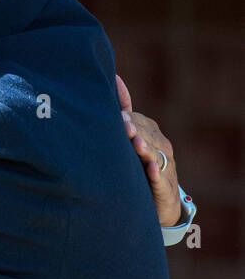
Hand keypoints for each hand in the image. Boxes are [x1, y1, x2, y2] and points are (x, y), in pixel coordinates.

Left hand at [116, 75, 181, 227]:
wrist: (157, 201)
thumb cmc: (139, 162)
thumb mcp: (131, 136)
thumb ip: (124, 109)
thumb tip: (114, 77)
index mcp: (152, 134)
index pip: (141, 123)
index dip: (129, 119)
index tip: (117, 116)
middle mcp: (161, 148)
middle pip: (148, 136)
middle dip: (136, 130)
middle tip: (123, 125)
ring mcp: (165, 167)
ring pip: (156, 155)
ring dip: (146, 149)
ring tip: (135, 143)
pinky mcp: (165, 188)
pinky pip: (162, 180)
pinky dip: (156, 174)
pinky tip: (151, 170)